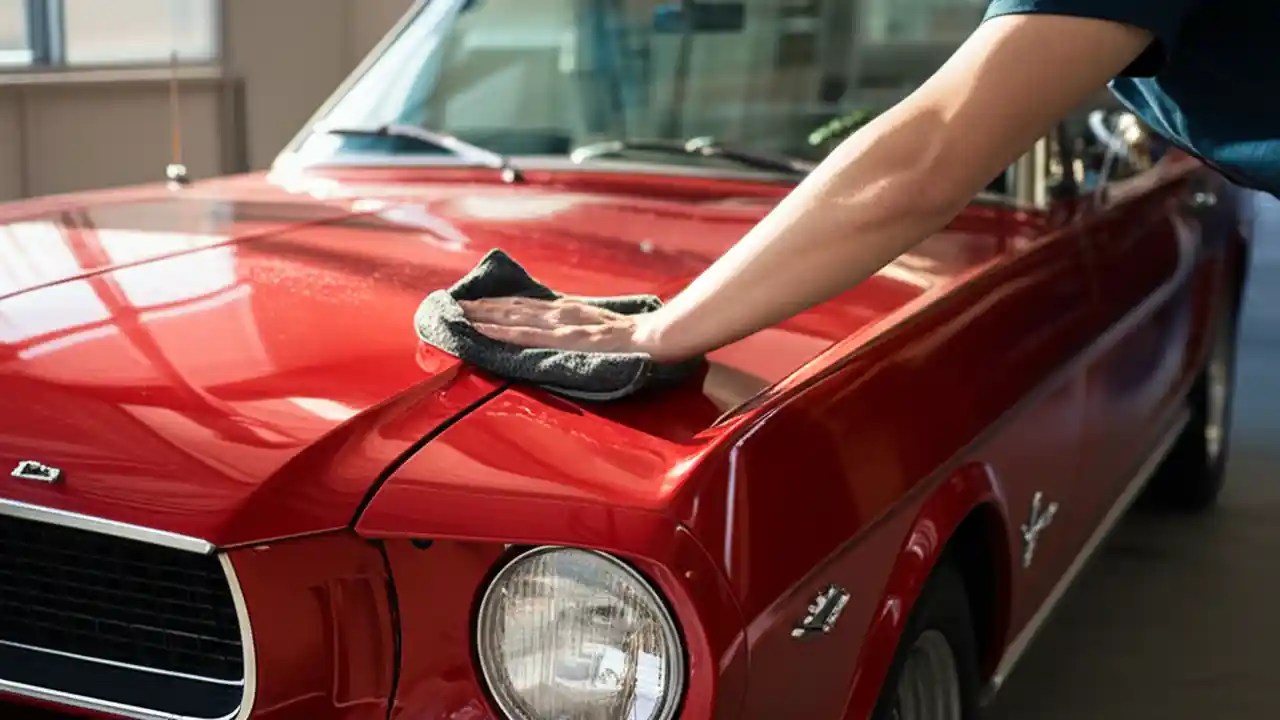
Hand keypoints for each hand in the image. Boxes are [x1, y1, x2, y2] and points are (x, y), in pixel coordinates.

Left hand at [458, 297, 679, 359]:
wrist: (660, 338)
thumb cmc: (642, 338)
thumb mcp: (608, 329)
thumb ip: (587, 330)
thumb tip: (575, 338)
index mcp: (572, 311)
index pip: (527, 305)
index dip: (499, 304)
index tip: (475, 303)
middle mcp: (562, 314)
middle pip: (513, 307)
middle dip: (482, 307)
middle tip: (451, 304)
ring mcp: (562, 326)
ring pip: (513, 318)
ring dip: (483, 316)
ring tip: (456, 315)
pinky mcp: (565, 340)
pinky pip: (526, 336)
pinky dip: (500, 332)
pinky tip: (481, 331)